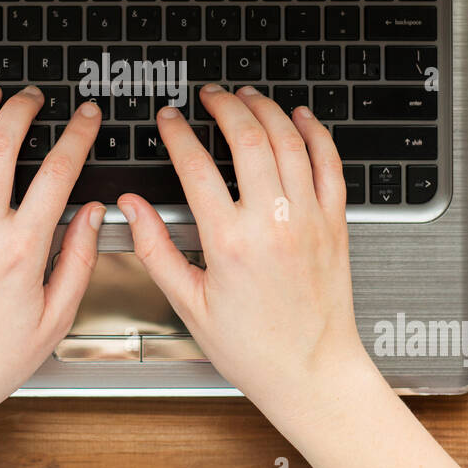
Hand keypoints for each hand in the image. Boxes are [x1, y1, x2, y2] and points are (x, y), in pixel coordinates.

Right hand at [117, 84, 368, 424]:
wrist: (312, 372)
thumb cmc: (253, 347)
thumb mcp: (188, 304)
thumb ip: (155, 249)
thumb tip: (131, 208)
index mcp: (229, 243)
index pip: (196, 166)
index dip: (177, 133)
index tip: (168, 119)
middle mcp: (272, 223)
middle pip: (248, 139)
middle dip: (224, 106)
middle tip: (208, 96)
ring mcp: (309, 219)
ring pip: (289, 141)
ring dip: (266, 109)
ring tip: (245, 97)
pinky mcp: (336, 224)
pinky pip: (330, 163)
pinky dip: (315, 132)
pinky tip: (300, 118)